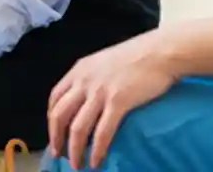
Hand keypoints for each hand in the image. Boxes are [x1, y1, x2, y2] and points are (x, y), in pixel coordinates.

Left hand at [47, 31, 182, 169]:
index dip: (52, 119)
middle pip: (60, 115)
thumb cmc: (137, 56)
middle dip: (56, 138)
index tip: (55, 133)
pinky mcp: (119, 102)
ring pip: (78, 127)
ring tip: (76, 164)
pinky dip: (97, 149)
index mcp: (79, 70)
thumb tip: (86, 97)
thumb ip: (91, 77)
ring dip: (74, 150)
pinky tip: (96, 160)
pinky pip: (102, 132)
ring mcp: (100, 92)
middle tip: (59, 154)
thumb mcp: (103, 62)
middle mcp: (84, 81)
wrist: (160, 52)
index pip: (55, 98)